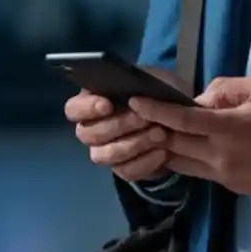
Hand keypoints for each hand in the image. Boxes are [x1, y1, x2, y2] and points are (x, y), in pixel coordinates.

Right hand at [64, 67, 188, 182]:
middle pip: (88, 134)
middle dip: (118, 125)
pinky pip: (126, 171)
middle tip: (144, 117)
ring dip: (133, 144)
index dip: (86, 108)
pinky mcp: (122, 169)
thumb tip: (130, 89)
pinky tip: (162, 152)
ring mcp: (104, 152)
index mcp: (91, 103)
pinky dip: (145, 162)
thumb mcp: (150, 80)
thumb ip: (136, 81)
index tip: (107, 105)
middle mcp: (91, 130)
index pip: (73, 109)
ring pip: (104, 155)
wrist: (176, 120)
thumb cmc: (156, 94)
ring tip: (160, 134)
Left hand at [129, 76, 250, 197]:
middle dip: (154, 129)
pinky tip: (184, 147)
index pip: (181, 120)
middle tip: (138, 116)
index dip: (155, 110)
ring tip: (154, 132)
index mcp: (228, 128)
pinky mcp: (230, 186)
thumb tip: (200, 99)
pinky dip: (186, 159)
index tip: (135, 101)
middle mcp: (220, 155)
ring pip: (181, 163)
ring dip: (166, 148)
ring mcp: (224, 175)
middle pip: (173, 144)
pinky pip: (199, 171)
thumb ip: (226, 89)